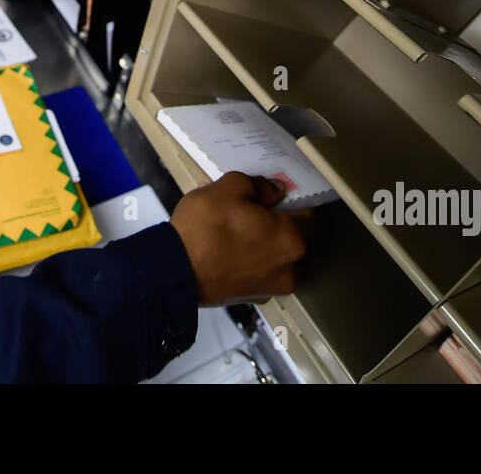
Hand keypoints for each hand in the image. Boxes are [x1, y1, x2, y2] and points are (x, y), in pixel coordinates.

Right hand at [169, 172, 309, 305]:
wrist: (173, 271)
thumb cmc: (203, 231)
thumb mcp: (229, 188)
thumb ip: (258, 185)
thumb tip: (273, 190)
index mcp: (291, 239)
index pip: (307, 212)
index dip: (291, 198)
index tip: (275, 192)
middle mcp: (287, 268)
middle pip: (290, 235)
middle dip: (272, 219)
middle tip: (247, 206)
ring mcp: (268, 287)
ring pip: (271, 254)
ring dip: (257, 240)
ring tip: (229, 225)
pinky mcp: (249, 297)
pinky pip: (255, 270)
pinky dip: (245, 258)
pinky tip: (223, 246)